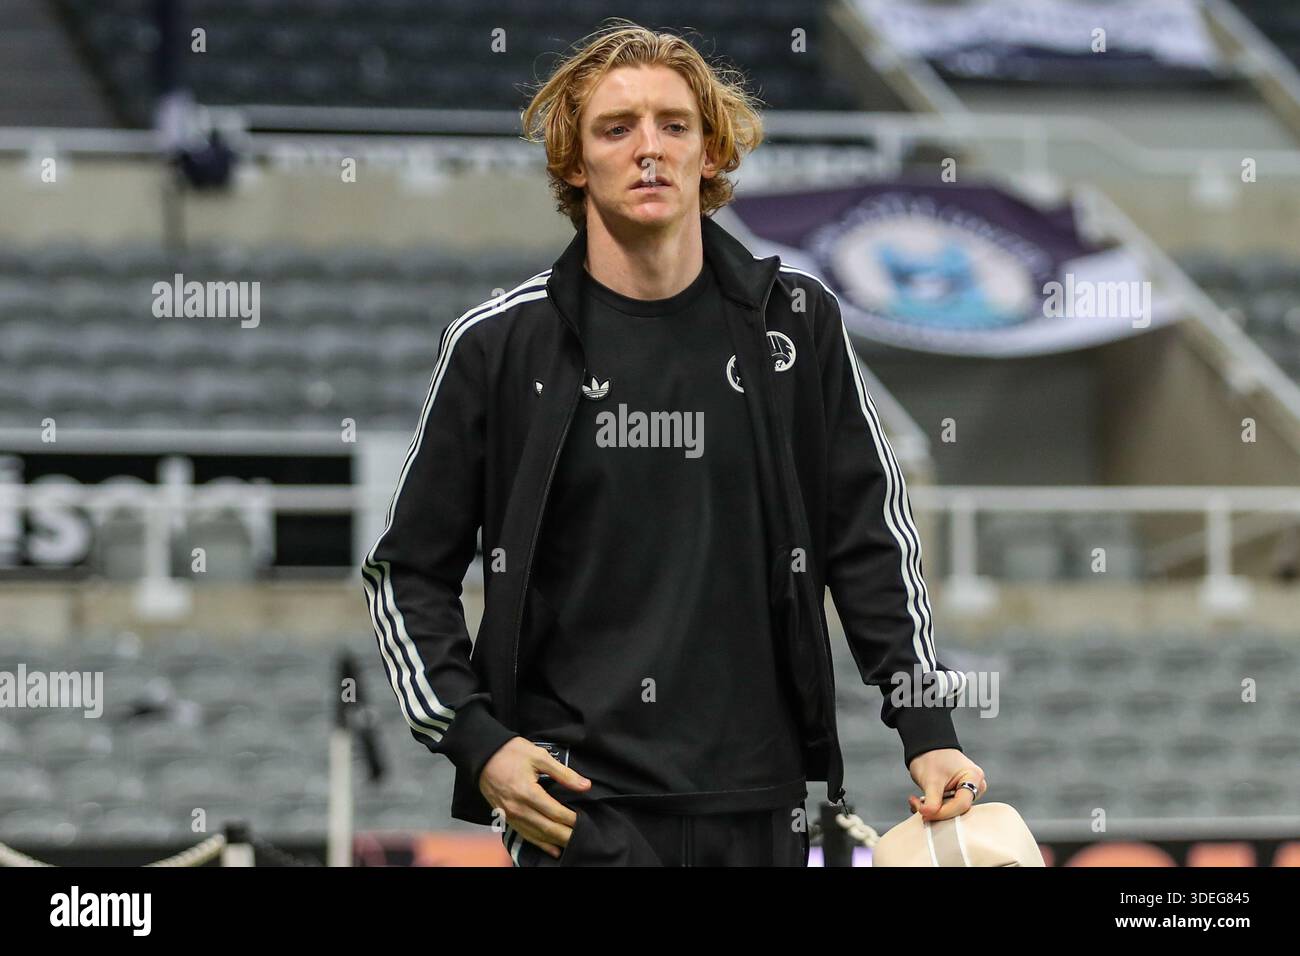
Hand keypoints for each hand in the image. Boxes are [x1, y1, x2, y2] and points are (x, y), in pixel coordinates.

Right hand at [480, 737, 591, 858]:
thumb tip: (585, 785)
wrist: (483, 755)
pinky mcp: (505, 817)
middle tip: (581, 837)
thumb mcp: (539, 756)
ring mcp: (509, 815)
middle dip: (566, 835)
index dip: (571, 819)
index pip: (555, 812)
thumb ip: (564, 773)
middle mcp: (517, 808)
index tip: (583, 820)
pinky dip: (539, 843)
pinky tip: (552, 849)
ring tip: (571, 844)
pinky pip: (524, 835)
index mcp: (527, 792)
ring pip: (536, 835)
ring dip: (554, 841)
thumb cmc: (511, 752)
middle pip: (547, 828)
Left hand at [906, 749, 986, 821]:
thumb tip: (928, 816)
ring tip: (916, 801)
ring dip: (933, 810)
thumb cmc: (931, 757)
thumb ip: (931, 801)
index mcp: (974, 777)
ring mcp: (969, 790)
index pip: (961, 804)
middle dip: (936, 811)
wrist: (926, 746)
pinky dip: (934, 807)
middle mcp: (976, 785)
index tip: (923, 812)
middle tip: (917, 806)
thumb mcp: (930, 780)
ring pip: (952, 810)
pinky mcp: (960, 795)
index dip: (942, 812)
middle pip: (958, 809)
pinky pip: (949, 807)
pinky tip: (920, 801)